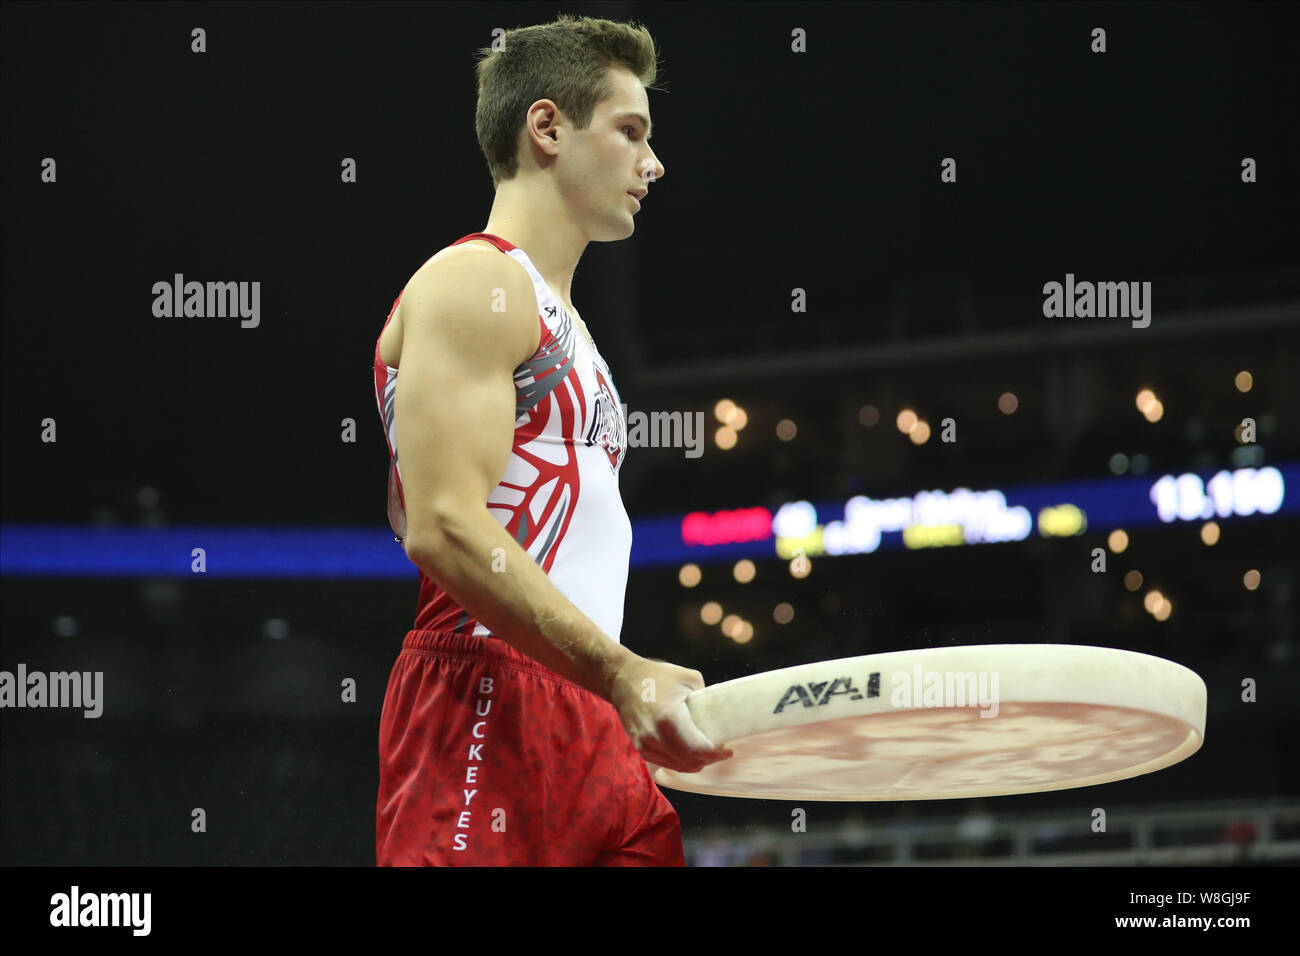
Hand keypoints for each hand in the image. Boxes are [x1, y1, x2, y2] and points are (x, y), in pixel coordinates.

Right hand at [606, 655, 733, 772]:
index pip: (698, 749)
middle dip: (708, 760)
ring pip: (679, 766)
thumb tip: (718, 715)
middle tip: (719, 751)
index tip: (727, 749)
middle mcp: (655, 734)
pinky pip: (666, 763)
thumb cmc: (656, 676)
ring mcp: (645, 743)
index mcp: (669, 716)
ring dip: (695, 763)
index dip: (716, 754)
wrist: (622, 680)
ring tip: (705, 752)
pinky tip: (688, 752)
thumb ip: (706, 698)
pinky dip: (681, 762)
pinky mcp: (640, 747)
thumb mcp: (688, 678)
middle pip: (690, 762)